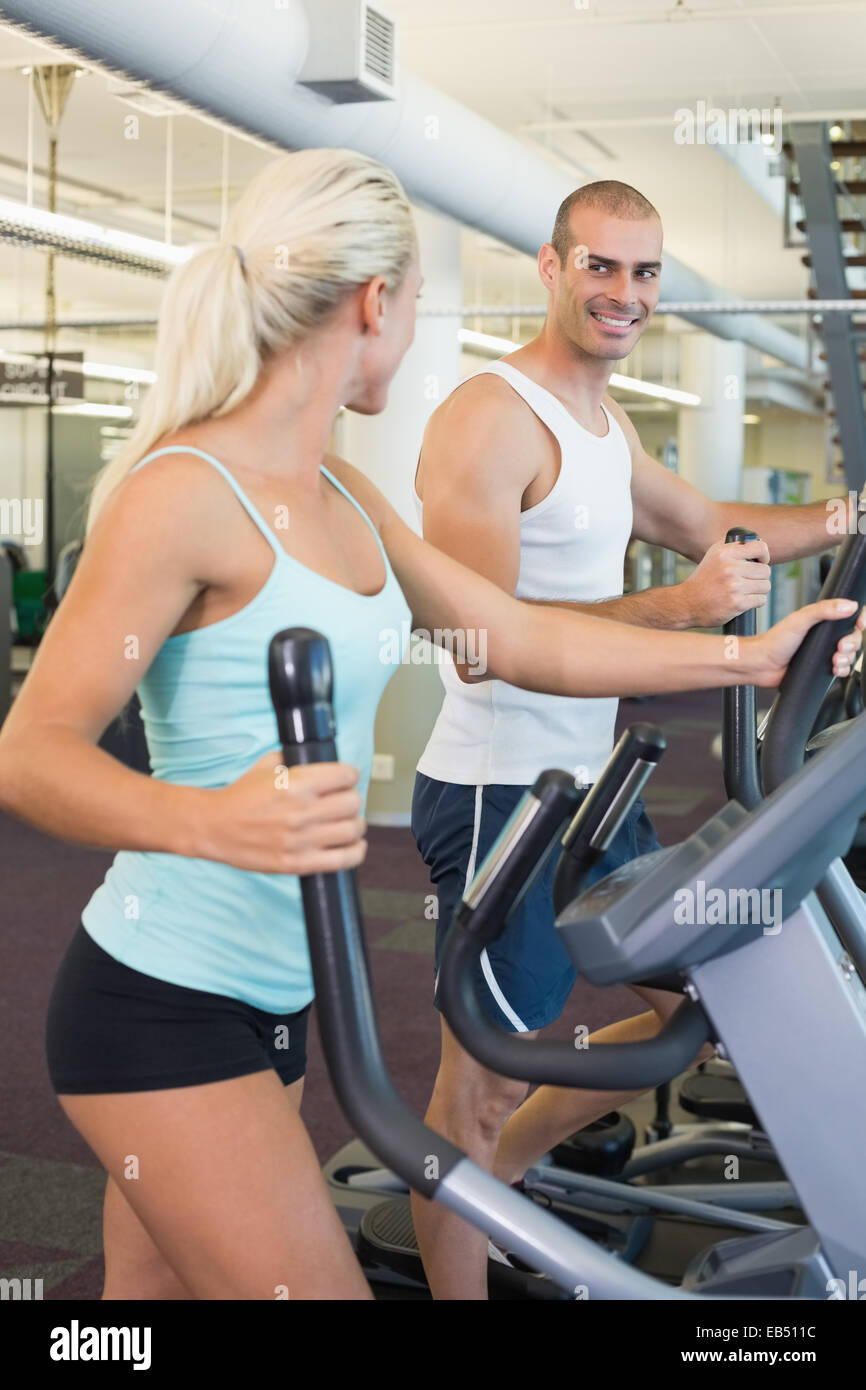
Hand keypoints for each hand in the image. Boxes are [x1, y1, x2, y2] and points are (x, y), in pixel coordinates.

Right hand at [200, 752, 366, 872]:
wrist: (214, 827)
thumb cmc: (240, 796)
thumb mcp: (267, 765)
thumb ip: (296, 760)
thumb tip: (323, 760)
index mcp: (295, 784)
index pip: (346, 775)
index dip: (349, 775)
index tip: (346, 779)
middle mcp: (301, 811)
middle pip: (353, 802)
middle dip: (351, 799)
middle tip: (344, 801)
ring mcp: (300, 840)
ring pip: (353, 830)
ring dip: (355, 825)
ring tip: (348, 823)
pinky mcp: (297, 863)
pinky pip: (343, 860)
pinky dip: (355, 852)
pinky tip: (352, 845)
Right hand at [681, 538, 770, 626]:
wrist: (687, 603)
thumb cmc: (703, 579)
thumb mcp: (713, 555)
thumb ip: (732, 546)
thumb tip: (757, 542)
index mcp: (725, 553)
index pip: (760, 547)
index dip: (764, 556)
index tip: (760, 562)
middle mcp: (730, 568)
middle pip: (765, 570)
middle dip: (760, 577)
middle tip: (750, 581)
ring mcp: (734, 586)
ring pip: (765, 586)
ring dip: (759, 590)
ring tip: (746, 591)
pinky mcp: (736, 603)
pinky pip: (761, 600)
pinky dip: (755, 602)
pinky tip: (744, 601)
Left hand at [750, 599, 864, 687]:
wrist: (762, 665)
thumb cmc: (775, 641)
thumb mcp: (800, 620)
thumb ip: (823, 610)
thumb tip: (848, 605)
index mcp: (822, 619)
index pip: (850, 614)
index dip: (860, 619)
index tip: (859, 624)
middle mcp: (825, 634)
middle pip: (854, 636)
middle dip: (852, 643)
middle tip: (840, 647)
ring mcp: (824, 651)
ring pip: (850, 654)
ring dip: (848, 658)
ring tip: (834, 660)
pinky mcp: (822, 667)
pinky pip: (842, 668)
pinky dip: (843, 670)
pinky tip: (834, 669)